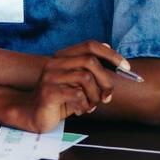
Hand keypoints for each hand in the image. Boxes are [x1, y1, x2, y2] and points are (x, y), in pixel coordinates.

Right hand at [13, 40, 127, 132]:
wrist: (33, 114)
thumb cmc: (58, 99)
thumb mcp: (76, 82)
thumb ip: (89, 67)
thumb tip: (108, 46)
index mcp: (62, 57)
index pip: (90, 46)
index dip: (111, 54)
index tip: (126, 67)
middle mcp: (55, 63)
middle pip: (90, 62)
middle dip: (106, 81)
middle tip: (108, 96)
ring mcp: (50, 77)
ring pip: (86, 79)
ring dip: (95, 96)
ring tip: (91, 106)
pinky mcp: (49, 92)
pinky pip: (77, 94)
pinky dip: (85, 105)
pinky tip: (81, 111)